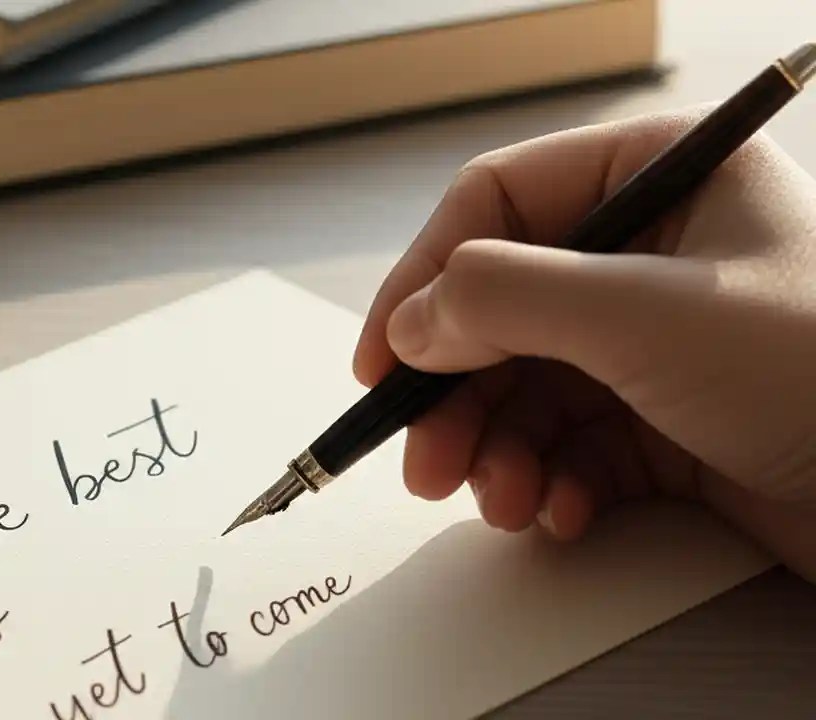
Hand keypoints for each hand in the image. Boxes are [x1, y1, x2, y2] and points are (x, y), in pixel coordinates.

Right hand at [353, 106, 815, 581]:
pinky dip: (550, 483)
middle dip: (457, 394)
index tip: (383, 358)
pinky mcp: (664, 421)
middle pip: (499, 312)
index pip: (495, 208)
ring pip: (524, 388)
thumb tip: (413, 321)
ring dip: (495, 451)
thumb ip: (505, 301)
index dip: (424, 281)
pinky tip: (561, 511)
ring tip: (499, 499)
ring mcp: (654, 342)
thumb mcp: (645, 316)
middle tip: (426, 457)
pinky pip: (569, 445)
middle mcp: (648, 255)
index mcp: (658, 179)